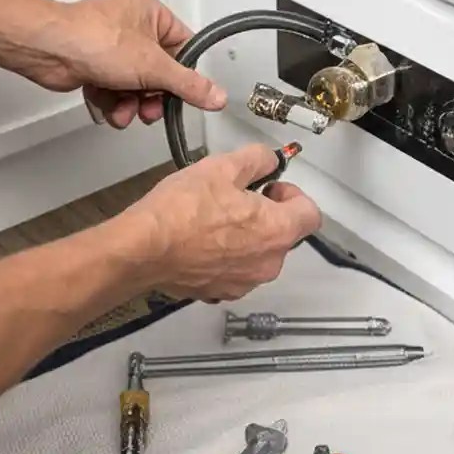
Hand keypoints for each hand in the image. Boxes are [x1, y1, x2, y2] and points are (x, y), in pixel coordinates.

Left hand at [30, 0, 227, 127]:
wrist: (48, 49)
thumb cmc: (94, 40)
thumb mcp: (153, 66)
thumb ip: (188, 85)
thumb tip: (216, 95)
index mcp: (152, 14)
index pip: (184, 48)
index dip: (184, 75)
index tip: (184, 95)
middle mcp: (133, 28)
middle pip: (159, 72)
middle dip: (153, 97)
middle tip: (150, 110)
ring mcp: (112, 47)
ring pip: (135, 86)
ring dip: (131, 104)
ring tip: (124, 112)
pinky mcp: (93, 65)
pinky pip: (114, 90)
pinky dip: (111, 103)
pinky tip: (107, 108)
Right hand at [120, 144, 321, 301]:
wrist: (142, 248)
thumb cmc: (182, 210)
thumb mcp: (223, 166)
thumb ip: (257, 160)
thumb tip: (270, 160)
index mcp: (277, 231)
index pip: (311, 214)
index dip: (293, 195)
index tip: (271, 188)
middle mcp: (268, 263)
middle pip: (284, 235)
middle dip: (267, 215)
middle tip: (237, 198)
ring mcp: (245, 282)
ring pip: (259, 254)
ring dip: (247, 237)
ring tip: (214, 219)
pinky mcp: (220, 293)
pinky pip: (235, 271)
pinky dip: (226, 256)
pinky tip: (202, 241)